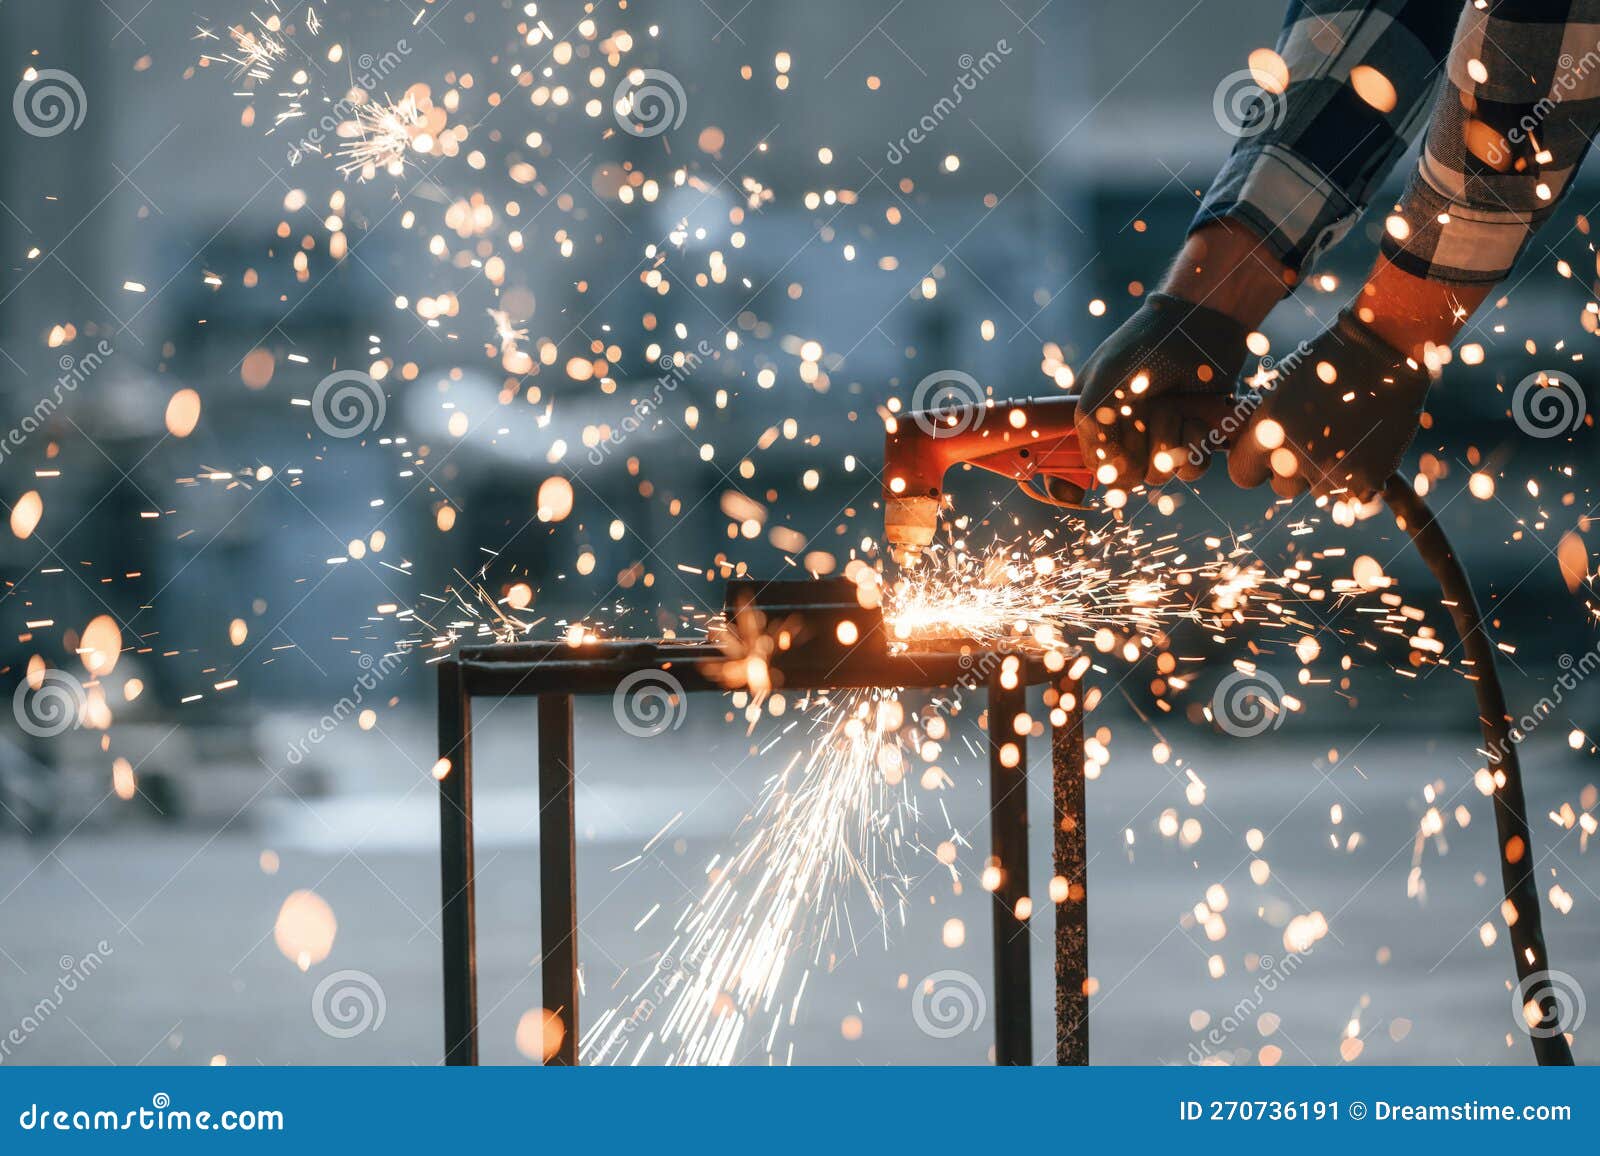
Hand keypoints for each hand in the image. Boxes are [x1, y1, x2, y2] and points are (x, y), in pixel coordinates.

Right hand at [1074, 292, 1251, 491]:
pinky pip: (1190, 470)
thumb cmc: (1141, 348)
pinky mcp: (1191, 442)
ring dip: (1167, 439)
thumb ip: (1094, 433)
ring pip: (1157, 477)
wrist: (1197, 327)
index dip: (1067, 484)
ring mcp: (1156, 441)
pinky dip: (1194, 444)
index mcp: (1091, 424)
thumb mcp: (1102, 386)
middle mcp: (1122, 438)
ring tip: (1171, 405)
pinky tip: (1194, 417)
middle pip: (1121, 480)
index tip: (1075, 490)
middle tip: (1140, 411)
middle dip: (1134, 447)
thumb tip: (1109, 477)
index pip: (1072, 468)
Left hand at [1227, 310, 1430, 500]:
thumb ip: (1261, 426)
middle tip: (1318, 440)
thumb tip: (1238, 447)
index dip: (1257, 465)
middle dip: (1294, 471)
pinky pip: (1355, 494)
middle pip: (1282, 487)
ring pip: (1320, 492)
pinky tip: (1368, 444)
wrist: (1384, 353)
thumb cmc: (1327, 364)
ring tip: (1347, 434)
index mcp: (1266, 434)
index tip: (1270, 454)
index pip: (1243, 474)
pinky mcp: (1366, 481)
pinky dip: (1361, 477)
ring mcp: (1330, 473)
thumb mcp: (1280, 389)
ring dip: (1329, 474)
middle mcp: (1292, 459)